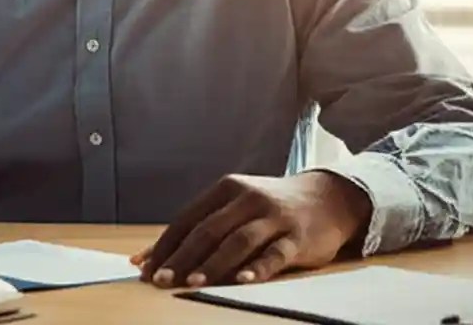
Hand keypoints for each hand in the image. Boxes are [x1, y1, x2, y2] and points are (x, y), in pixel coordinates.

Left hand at [134, 172, 371, 287]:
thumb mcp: (233, 210)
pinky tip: (243, 280)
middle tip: (161, 281)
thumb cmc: (267, 209)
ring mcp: (274, 216)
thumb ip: (197, 230)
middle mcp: (247, 199)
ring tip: (193, 283)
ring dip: (213, 263)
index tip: (145, 269)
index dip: (165, 245)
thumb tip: (145, 259)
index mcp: (225, 190)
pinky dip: (258, 267)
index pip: (187, 219)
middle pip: (208, 230)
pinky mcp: (298, 236)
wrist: (327, 198)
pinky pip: (276, 253)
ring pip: (238, 240)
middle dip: (182, 257)